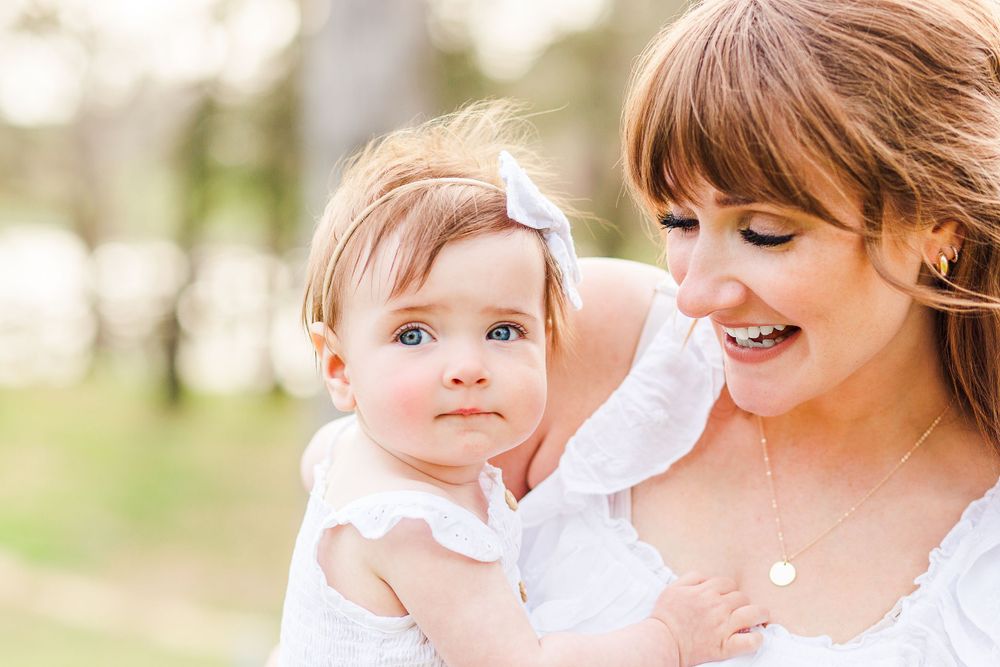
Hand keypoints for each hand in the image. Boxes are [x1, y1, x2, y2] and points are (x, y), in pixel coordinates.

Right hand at [650, 571, 767, 666]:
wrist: (662, 641)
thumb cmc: (665, 616)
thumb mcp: (673, 588)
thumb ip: (691, 578)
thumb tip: (707, 578)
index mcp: (705, 592)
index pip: (728, 583)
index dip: (729, 588)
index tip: (727, 596)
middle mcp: (717, 607)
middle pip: (741, 597)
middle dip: (741, 601)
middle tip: (739, 608)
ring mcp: (723, 626)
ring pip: (753, 614)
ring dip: (760, 615)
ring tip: (762, 618)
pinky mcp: (725, 646)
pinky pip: (750, 642)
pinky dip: (757, 640)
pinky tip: (756, 637)